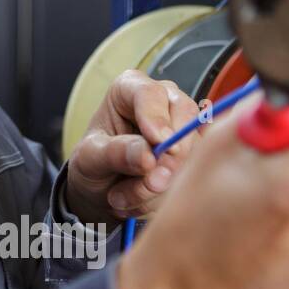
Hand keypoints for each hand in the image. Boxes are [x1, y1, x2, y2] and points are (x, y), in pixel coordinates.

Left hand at [66, 69, 201, 225]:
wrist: (104, 188)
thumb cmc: (94, 162)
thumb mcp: (90, 158)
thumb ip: (115, 153)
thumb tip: (149, 157)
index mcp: (129, 88)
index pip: (150, 93)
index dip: (157, 117)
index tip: (158, 142)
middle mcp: (163, 100)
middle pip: (184, 118)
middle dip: (169, 157)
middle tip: (149, 183)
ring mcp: (185, 126)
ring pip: (192, 151)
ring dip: (162, 183)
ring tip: (126, 194)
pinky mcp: (197, 153)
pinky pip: (197, 172)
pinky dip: (169, 194)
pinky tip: (143, 199)